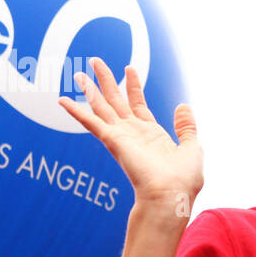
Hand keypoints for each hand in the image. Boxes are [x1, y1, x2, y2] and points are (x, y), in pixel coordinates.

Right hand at [57, 58, 203, 218]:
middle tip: (95, 60)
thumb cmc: (183, 180)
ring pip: (101, 106)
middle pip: (116, 100)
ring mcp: (122, 137)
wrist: (171, 196)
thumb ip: (186, 127)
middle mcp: (133, 133)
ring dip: (90, 89)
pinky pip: (91, 123)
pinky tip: (63, 100)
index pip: (138, 104)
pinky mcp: (113, 141)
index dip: (133, 85)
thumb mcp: (191, 147)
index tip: (129, 68)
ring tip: (78, 72)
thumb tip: (183, 105)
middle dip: (106, 80)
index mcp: (151, 134)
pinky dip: (76, 111)